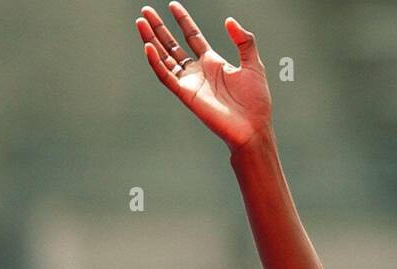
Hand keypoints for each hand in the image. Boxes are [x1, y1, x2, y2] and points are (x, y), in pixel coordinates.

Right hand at [136, 2, 270, 150]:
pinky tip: (149, 47)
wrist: (253, 128)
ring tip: (140, 22)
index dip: (182, 21)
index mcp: (213, 63)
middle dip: (159, 28)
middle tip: (146, 11)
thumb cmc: (256, 101)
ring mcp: (191, 83)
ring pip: (165, 58)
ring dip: (151, 40)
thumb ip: (244, 41)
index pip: (192, 36)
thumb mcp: (253, 64)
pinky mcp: (187, 95)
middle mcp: (198, 71)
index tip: (172, 5)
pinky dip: (156, 63)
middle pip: (173, 45)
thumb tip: (229, 21)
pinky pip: (167, 77)